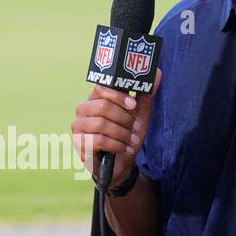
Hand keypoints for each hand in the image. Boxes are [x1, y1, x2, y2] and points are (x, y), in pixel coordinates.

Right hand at [71, 69, 161, 189]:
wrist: (122, 163)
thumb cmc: (127, 135)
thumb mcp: (139, 114)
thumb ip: (145, 94)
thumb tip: (156, 73)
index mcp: (95, 99)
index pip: (101, 88)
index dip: (118, 96)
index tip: (134, 105)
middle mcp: (83, 110)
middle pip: (102, 106)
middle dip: (124, 118)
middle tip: (135, 127)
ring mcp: (78, 127)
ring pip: (101, 124)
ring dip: (122, 134)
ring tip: (132, 140)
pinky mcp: (79, 144)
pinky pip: (98, 140)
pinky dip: (116, 145)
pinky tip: (125, 149)